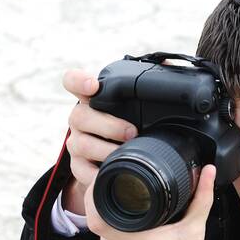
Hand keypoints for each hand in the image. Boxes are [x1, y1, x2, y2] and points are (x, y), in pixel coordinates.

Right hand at [61, 67, 137, 212]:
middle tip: (132, 132)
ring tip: (126, 153)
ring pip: (81, 144)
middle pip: (80, 115)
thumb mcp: (137, 107)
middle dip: (107, 124)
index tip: (92, 86)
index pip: (73, 82)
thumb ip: (149, 85)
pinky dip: (98, 174)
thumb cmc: (129, 127)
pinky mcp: (78, 167)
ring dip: (106, 149)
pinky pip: (83, 171)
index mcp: (91, 100)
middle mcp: (80, 119)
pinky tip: (113, 172)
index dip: (78, 81)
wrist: (116, 160)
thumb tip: (167, 66)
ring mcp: (77, 143)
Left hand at [84, 163, 217, 239]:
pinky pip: (105, 239)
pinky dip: (114, 228)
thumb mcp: (194, 230)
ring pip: (99, 226)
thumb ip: (201, 198)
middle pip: (95, 214)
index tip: (107, 175)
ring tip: (126, 200)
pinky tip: (129, 222)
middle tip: (118, 181)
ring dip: (109, 212)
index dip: (96, 189)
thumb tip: (208, 171)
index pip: (95, 208)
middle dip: (104, 196)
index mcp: (130, 239)